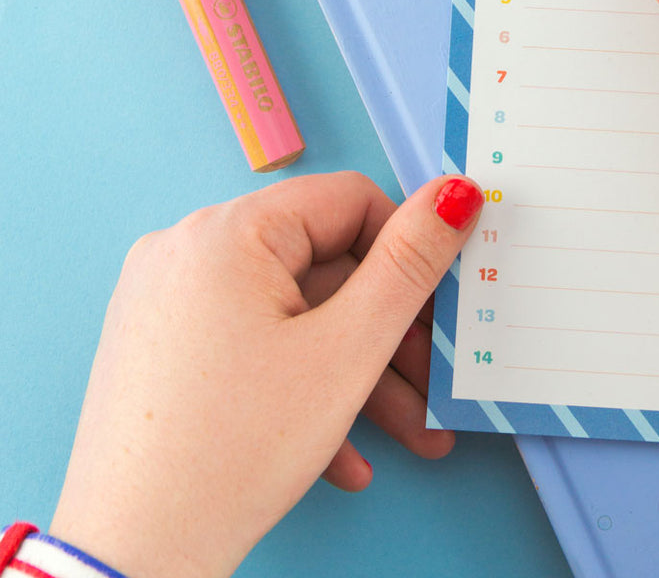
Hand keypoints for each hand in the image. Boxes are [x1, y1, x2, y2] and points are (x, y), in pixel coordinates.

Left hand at [50, 170, 482, 577]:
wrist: (129, 561)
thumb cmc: (236, 451)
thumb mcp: (348, 350)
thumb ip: (411, 262)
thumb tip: (454, 192)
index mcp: (228, 231)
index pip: (349, 202)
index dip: (407, 251)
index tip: (439, 307)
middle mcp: (188, 250)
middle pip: (324, 268)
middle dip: (388, 332)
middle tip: (434, 383)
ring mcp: (168, 301)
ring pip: (293, 315)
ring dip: (357, 372)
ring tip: (410, 435)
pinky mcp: (162, 348)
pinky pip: (252, 346)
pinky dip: (302, 387)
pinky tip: (343, 454)